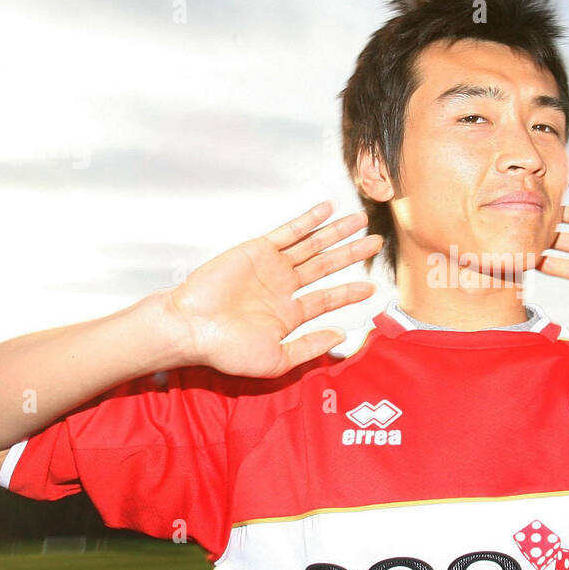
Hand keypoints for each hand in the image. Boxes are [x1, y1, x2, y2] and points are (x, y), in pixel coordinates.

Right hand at [164, 202, 380, 377]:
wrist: (193, 328)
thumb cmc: (227, 350)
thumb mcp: (278, 360)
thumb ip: (310, 347)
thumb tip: (341, 338)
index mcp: (288, 314)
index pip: (327, 299)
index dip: (350, 292)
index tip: (372, 286)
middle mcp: (283, 287)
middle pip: (326, 266)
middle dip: (352, 254)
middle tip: (376, 243)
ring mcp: (271, 267)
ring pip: (313, 246)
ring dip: (336, 233)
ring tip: (360, 221)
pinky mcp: (258, 250)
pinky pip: (289, 232)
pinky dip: (308, 221)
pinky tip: (327, 210)